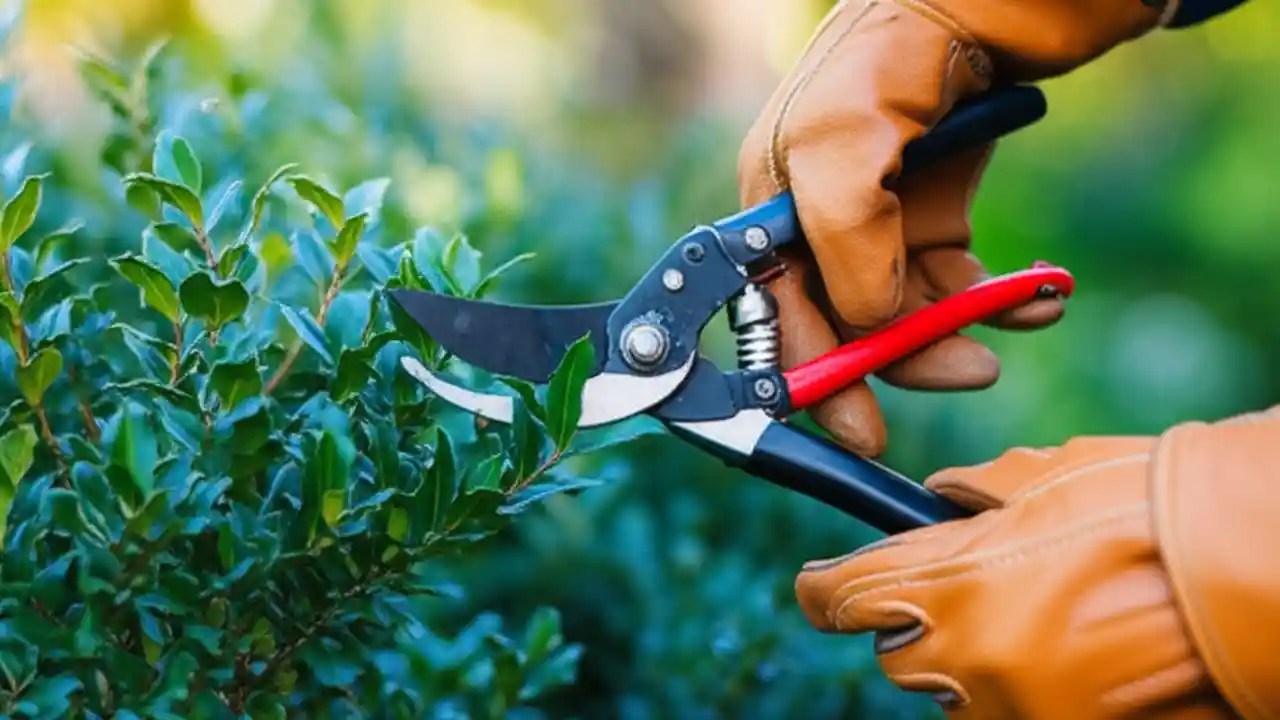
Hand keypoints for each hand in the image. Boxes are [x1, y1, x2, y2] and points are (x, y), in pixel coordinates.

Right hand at [739, 0, 1175, 454]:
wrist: (983, 2)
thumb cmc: (891, 56)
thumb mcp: (842, 143)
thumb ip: (842, 244)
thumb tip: (869, 323)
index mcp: (769, 208)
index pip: (775, 314)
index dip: (810, 375)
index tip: (855, 427)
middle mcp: (816, 222)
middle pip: (844, 324)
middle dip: (900, 358)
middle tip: (966, 376)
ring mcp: (878, 221)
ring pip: (904, 312)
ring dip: (960, 328)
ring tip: (1018, 317)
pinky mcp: (933, 213)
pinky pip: (954, 282)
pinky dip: (995, 299)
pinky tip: (1037, 295)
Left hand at [794, 436, 1232, 717]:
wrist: (1249, 571)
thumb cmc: (1146, 510)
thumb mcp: (1041, 480)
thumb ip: (970, 496)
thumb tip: (937, 501)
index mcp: (950, 586)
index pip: (839, 600)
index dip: (827, 588)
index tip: (827, 583)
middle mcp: (971, 662)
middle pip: (895, 655)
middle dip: (914, 621)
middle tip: (961, 587)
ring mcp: (1018, 712)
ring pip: (951, 694)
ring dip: (970, 661)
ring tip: (1033, 617)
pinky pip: (1008, 715)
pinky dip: (1019, 689)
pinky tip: (1066, 652)